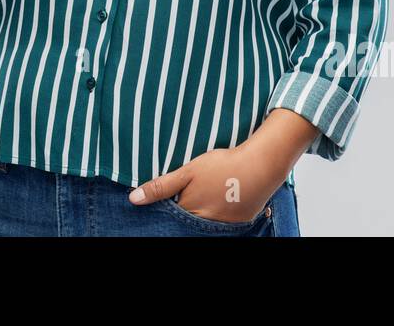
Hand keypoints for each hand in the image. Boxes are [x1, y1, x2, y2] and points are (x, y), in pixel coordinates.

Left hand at [128, 147, 274, 223]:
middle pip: (187, 221)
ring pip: (204, 222)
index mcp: (189, 212)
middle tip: (194, 191)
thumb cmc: (222, 166)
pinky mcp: (239, 224)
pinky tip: (221, 198)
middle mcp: (204, 225)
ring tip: (208, 194)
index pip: (170, 217)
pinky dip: (218, 212)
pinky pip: (222, 223)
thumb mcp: (188, 172)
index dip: (168, 205)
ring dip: (202, 211)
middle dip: (185, 209)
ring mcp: (223, 227)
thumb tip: (134, 199)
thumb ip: (161, 186)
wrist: (260, 167)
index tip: (173, 193)